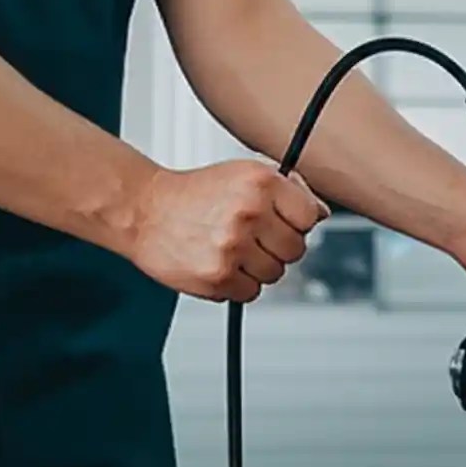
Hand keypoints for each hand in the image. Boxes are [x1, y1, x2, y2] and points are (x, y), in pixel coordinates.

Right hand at [127, 160, 328, 301]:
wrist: (145, 211)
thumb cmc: (196, 193)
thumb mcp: (245, 174)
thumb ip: (289, 190)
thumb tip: (320, 212)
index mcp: (261, 183)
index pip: (310, 216)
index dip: (297, 222)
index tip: (282, 221)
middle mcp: (249, 213)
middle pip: (296, 249)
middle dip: (278, 246)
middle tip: (253, 237)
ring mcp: (233, 247)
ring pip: (275, 273)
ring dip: (258, 267)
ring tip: (232, 248)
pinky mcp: (218, 277)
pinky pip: (251, 292)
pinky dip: (239, 284)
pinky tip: (221, 263)